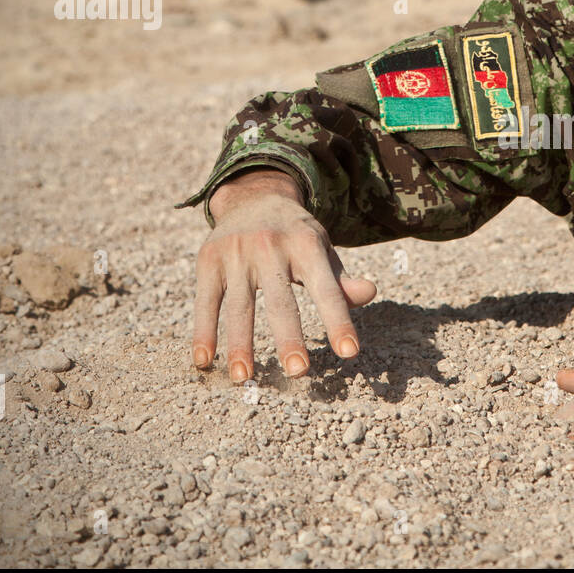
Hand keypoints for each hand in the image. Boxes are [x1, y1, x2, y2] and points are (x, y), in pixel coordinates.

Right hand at [192, 168, 376, 381]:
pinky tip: (203, 361)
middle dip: (289, 338)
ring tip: (244, 378)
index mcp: (306, 245)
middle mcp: (271, 247)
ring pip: (239, 305)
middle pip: (281, 301)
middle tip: (298, 373)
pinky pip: (206, 301)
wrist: (254, 195)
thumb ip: (341, 279)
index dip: (338, 320)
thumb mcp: (322, 249)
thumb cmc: (297, 234)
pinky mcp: (209, 260)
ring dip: (240, 343)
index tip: (349, 352)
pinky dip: (203, 332)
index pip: (326, 289)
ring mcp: (237, 253)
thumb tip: (370, 294)